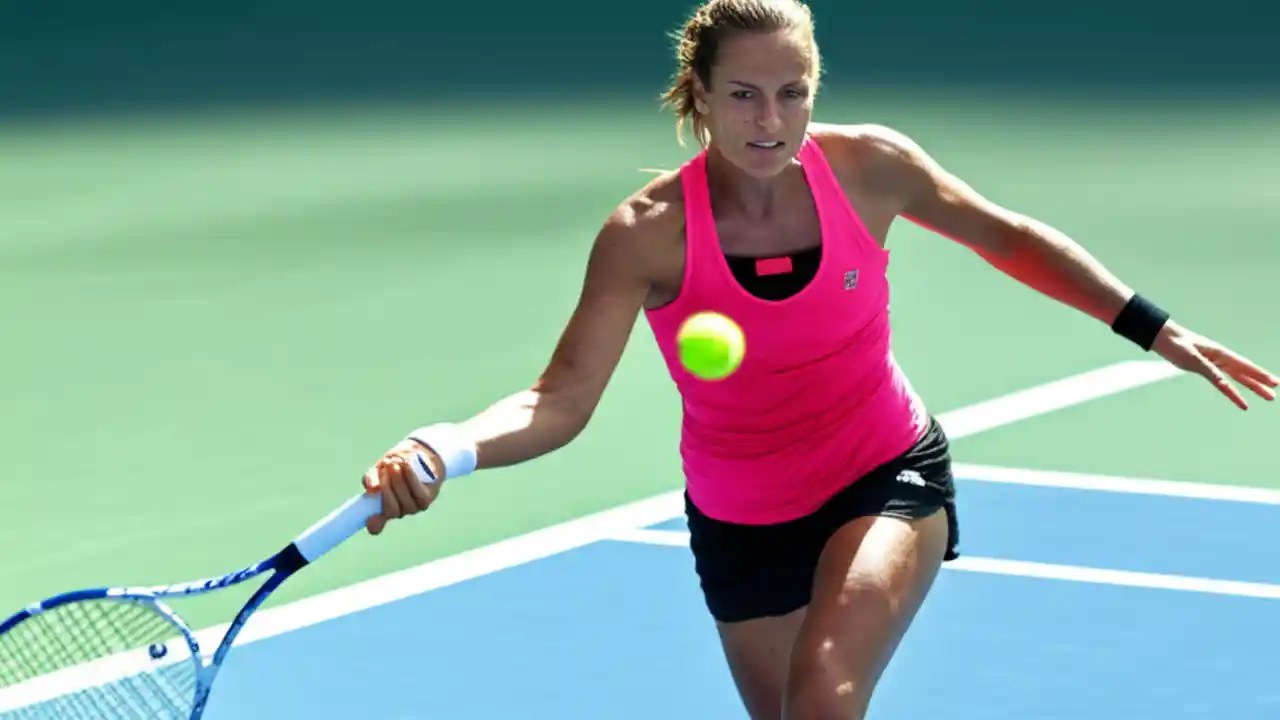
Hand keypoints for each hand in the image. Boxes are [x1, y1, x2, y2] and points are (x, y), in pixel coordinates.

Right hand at [361, 440, 445, 534]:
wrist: (418, 458)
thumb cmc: (393, 467)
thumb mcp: (378, 470)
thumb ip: (371, 478)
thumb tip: (372, 488)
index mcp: (382, 510)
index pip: (376, 526)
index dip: (373, 525)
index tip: (369, 519)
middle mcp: (398, 513)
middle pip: (391, 509)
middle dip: (386, 488)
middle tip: (383, 469)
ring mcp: (412, 508)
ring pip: (404, 500)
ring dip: (397, 480)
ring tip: (393, 463)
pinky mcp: (426, 499)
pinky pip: (418, 492)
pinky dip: (410, 477)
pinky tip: (405, 465)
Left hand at [1152, 321, 1278, 409]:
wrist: (1162, 338)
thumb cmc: (1177, 344)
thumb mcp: (1192, 359)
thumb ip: (1209, 371)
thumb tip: (1223, 383)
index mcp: (1220, 354)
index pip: (1244, 366)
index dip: (1259, 375)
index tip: (1274, 382)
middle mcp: (1220, 358)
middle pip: (1244, 373)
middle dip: (1259, 384)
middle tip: (1273, 395)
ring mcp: (1213, 363)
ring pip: (1236, 377)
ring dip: (1250, 387)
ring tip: (1265, 395)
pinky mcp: (1204, 367)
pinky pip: (1221, 380)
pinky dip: (1230, 388)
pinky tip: (1237, 396)